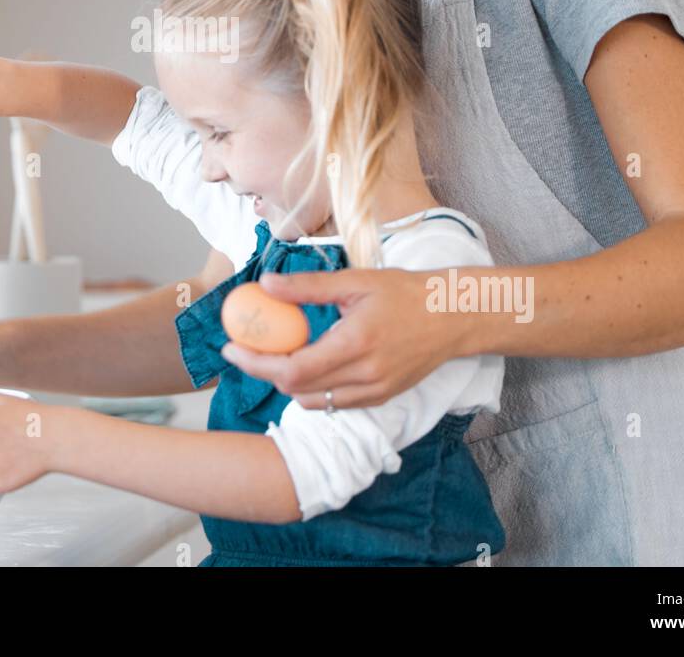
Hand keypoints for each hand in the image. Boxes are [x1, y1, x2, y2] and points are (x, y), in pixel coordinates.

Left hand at [219, 267, 478, 409]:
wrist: (452, 317)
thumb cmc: (404, 293)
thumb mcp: (355, 281)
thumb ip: (308, 286)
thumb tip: (265, 283)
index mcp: (356, 344)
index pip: (292, 369)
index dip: (256, 363)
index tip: (231, 348)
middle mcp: (365, 376)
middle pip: (296, 389)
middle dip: (263, 372)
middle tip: (244, 350)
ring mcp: (375, 392)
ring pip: (314, 401)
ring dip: (288, 383)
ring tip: (274, 355)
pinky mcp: (382, 398)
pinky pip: (335, 403)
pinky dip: (313, 389)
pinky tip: (308, 364)